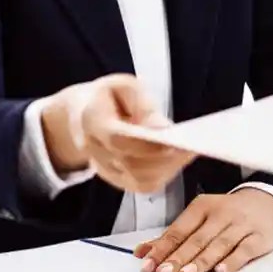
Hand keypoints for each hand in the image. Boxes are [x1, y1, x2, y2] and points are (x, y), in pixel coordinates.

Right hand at [41, 74, 192, 193]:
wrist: (82, 114)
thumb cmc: (108, 96)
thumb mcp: (124, 87)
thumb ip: (143, 105)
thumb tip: (163, 129)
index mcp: (91, 120)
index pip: (118, 140)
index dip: (146, 145)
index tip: (173, 141)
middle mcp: (93, 150)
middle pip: (132, 165)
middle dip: (164, 158)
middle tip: (190, 146)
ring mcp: (103, 169)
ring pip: (140, 180)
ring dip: (168, 168)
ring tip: (188, 150)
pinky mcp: (116, 180)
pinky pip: (143, 185)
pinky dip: (165, 174)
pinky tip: (179, 158)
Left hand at [135, 189, 272, 271]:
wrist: (268, 200)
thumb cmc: (229, 212)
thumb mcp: (201, 217)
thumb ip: (173, 236)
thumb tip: (143, 252)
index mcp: (202, 206)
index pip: (178, 230)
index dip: (162, 248)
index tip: (149, 264)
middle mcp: (221, 214)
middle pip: (196, 239)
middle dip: (178, 257)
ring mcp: (241, 225)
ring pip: (219, 245)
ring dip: (201, 260)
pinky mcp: (259, 237)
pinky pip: (245, 250)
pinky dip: (232, 261)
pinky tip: (221, 270)